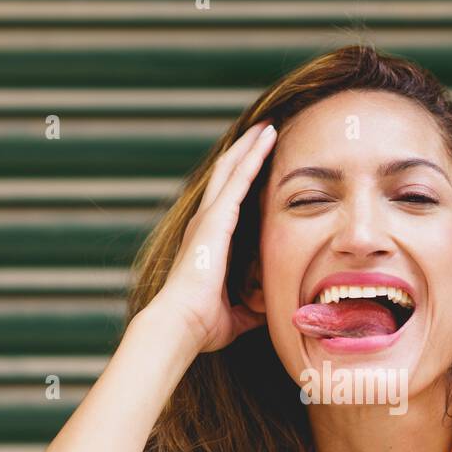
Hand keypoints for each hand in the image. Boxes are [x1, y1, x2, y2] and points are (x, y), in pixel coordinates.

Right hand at [152, 120, 277, 352]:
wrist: (181, 324)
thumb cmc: (201, 324)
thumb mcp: (237, 314)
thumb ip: (253, 307)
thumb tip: (271, 310)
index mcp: (208, 243)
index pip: (228, 204)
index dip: (242, 182)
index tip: (258, 166)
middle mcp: (205, 224)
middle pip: (227, 177)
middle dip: (245, 154)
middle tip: (265, 132)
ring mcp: (208, 218)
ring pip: (232, 169)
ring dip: (250, 147)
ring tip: (268, 126)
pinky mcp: (215, 217)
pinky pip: (238, 179)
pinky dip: (253, 156)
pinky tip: (266, 138)